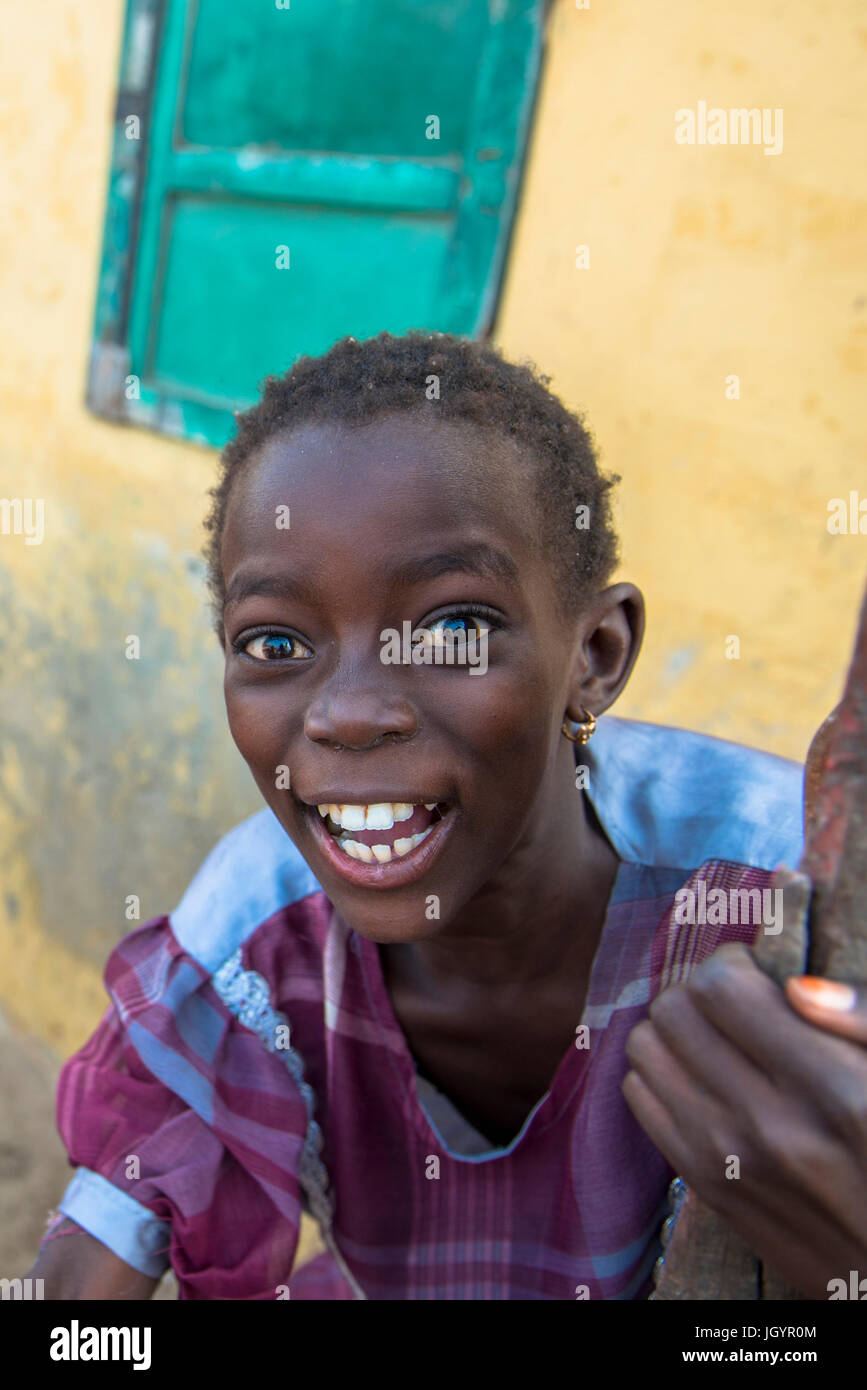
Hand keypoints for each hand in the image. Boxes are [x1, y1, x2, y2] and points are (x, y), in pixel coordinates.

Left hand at [622, 942, 866, 1298]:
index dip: (735, 965)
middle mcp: (770, 1126)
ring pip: (644, 1050)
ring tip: (717, 1041)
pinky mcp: (708, 1189)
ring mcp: (730, 1162)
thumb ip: (864, 1024)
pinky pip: (640, 1099)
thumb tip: (800, 988)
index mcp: (832, 1090)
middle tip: (736, 1006)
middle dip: (701, 994)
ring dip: (675, 1032)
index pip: (722, 988)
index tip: (757, 975)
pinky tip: (704, 1080)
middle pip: (673, 1011)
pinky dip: (661, 1075)